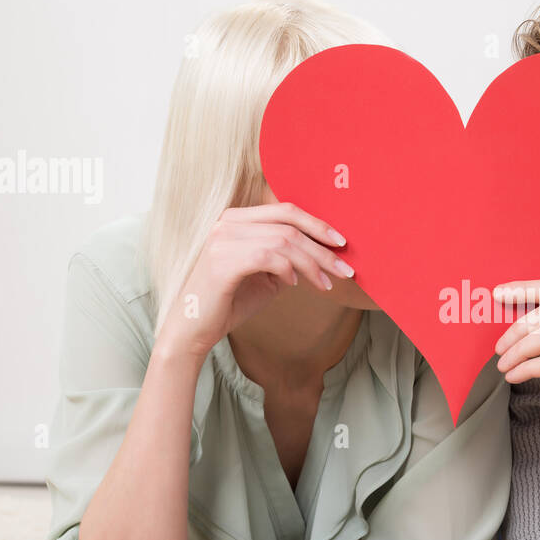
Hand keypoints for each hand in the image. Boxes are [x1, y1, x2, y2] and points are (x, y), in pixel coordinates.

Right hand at [157, 193, 354, 362]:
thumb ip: (287, 259)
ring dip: (311, 264)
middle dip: (322, 248)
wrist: (193, 328)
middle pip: (289, 225)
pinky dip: (288, 269)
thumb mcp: (266, 275)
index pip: (285, 210)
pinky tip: (294, 284)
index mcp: (237, 219)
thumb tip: (323, 254)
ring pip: (283, 241)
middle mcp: (227, 222)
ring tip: (325, 284)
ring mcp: (222, 239)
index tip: (342, 243)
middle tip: (345, 270)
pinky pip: (268, 257)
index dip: (318, 224)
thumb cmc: (230, 301)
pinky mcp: (221, 261)